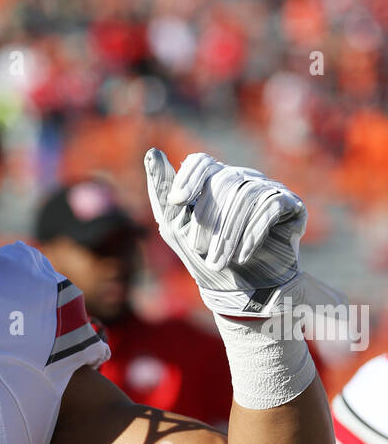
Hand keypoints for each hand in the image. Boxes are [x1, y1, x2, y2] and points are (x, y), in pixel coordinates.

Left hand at [144, 149, 306, 316]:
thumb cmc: (206, 259)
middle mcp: (243, 179)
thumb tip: (152, 152)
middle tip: (199, 250)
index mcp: (214, 181)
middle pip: (224, 181)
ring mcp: (269, 189)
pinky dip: (252, 234)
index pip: (201, 162)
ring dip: (228, 233)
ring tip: (218, 261)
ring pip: (247, 195)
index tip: (177, 202)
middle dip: (208, 219)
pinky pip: (271, 207)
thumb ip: (163, 193)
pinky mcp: (291, 204)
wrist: (243, 291)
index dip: (189, 178)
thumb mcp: (177, 228)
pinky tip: (242, 256)